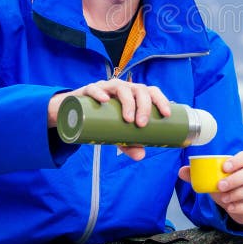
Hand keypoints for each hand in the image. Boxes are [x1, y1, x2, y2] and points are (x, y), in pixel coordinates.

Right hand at [47, 78, 170, 160]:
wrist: (76, 113)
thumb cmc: (104, 119)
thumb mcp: (117, 133)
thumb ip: (129, 144)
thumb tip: (141, 156)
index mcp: (134, 94)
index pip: (151, 91)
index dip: (161, 100)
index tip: (166, 115)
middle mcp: (123, 88)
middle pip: (138, 89)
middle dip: (144, 105)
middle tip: (142, 124)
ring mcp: (106, 87)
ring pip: (120, 87)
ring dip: (127, 102)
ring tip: (128, 119)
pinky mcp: (88, 90)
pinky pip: (94, 88)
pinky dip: (99, 93)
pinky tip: (104, 100)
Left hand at [178, 151, 242, 224]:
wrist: (237, 206)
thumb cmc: (226, 187)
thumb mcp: (213, 180)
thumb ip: (198, 175)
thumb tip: (181, 171)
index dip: (237, 161)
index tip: (224, 167)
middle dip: (236, 179)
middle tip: (220, 186)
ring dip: (238, 194)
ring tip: (223, 199)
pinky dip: (241, 207)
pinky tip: (230, 208)